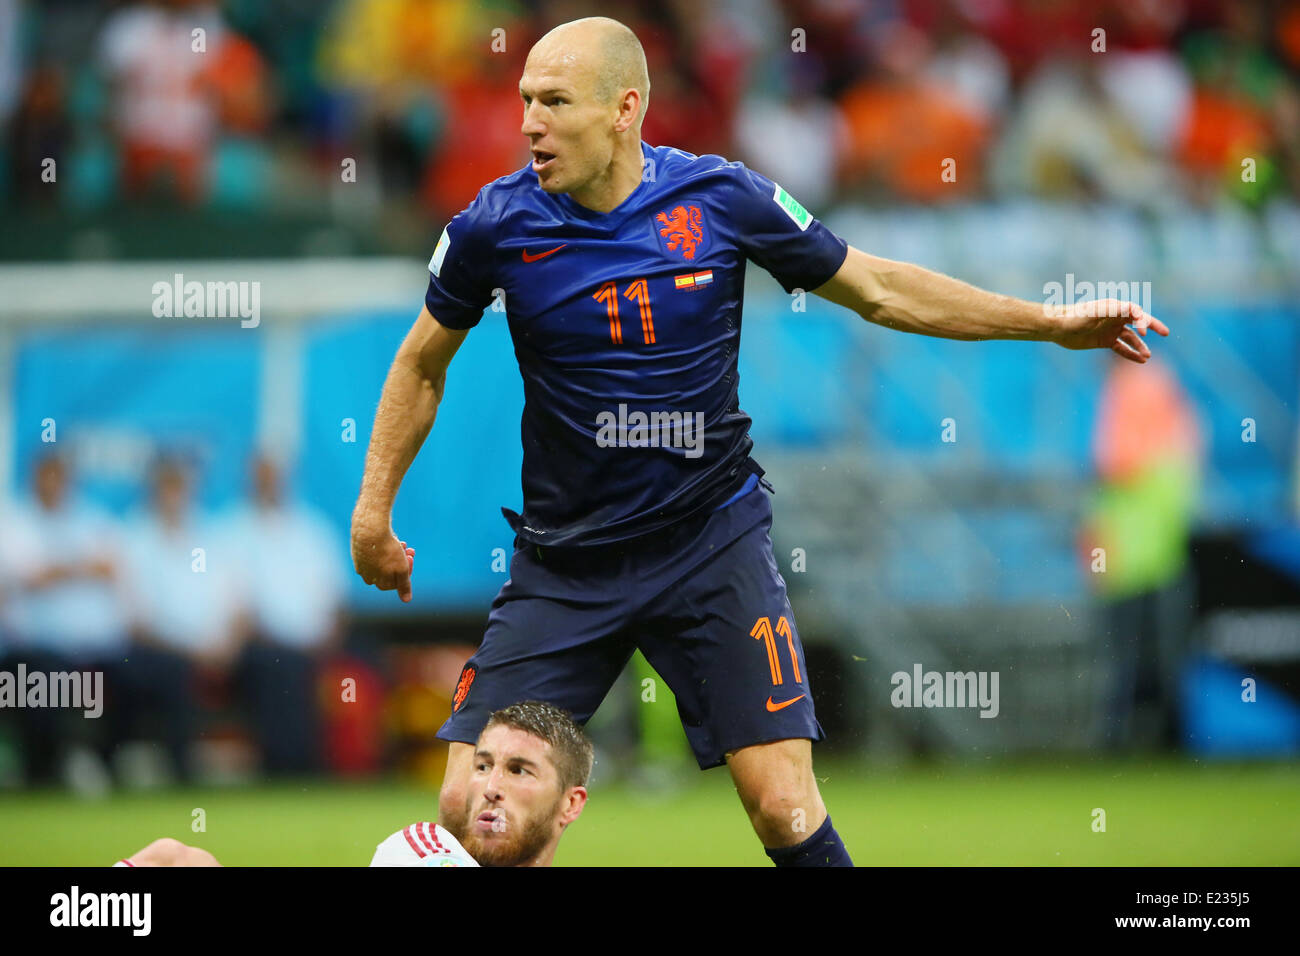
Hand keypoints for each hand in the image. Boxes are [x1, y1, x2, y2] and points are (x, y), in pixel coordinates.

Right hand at [351, 514, 415, 602]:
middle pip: (389, 571)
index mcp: (375, 582)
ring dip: (396, 553)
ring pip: (383, 560)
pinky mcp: (358, 550)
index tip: (410, 560)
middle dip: (402, 561)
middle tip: (411, 551)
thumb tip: (406, 600)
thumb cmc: (386, 551)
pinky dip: (385, 546)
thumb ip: (403, 585)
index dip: (406, 573)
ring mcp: (361, 563)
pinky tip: (393, 538)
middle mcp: (366, 575)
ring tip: (404, 544)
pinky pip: (375, 551)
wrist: (370, 530)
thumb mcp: (400, 570)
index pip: (395, 583)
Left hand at [1053, 300, 1168, 363]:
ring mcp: (1110, 330)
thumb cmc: (1074, 317)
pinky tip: (1140, 360)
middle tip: (1166, 333)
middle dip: (1151, 326)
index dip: (1142, 320)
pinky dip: (1130, 353)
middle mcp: (1114, 317)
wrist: (1058, 328)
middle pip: (1138, 322)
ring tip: (1148, 356)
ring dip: (1140, 346)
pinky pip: (1121, 348)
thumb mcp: (1093, 313)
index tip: (1144, 333)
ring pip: (1131, 338)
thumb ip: (1111, 311)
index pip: (1135, 312)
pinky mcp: (1104, 341)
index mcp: (1114, 308)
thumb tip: (1131, 308)